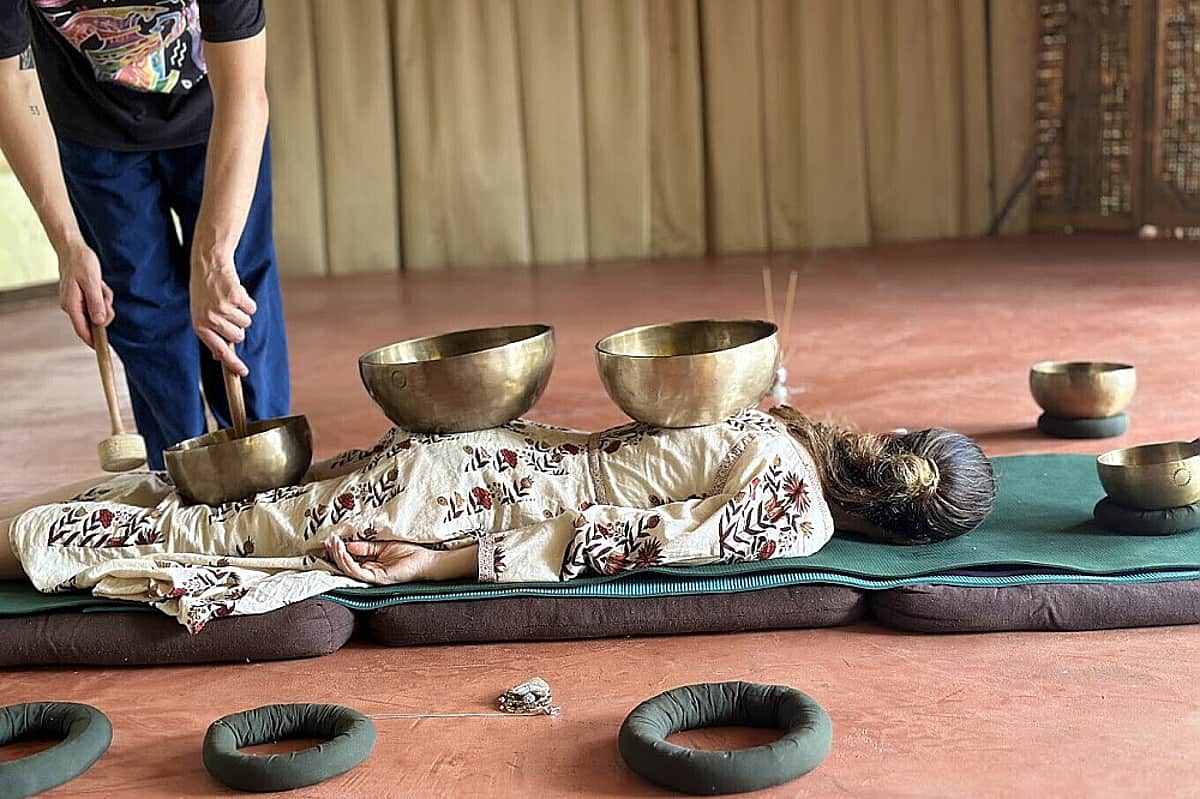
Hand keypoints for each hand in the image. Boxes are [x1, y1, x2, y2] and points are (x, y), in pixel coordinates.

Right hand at [57, 241, 112, 346]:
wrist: (72, 248)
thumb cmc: (81, 263)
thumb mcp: (92, 282)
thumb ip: (96, 303)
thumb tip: (100, 322)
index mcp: (71, 305)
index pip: (82, 330)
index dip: (92, 341)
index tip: (102, 349)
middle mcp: (71, 306)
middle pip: (93, 321)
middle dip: (104, 309)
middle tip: (104, 294)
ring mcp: (76, 302)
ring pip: (97, 310)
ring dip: (103, 300)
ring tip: (100, 285)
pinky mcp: (81, 297)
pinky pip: (96, 302)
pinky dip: (101, 295)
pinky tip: (99, 284)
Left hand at [189, 256, 255, 376]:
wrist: (208, 265)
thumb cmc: (204, 291)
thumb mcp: (199, 314)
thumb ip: (209, 334)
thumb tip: (218, 356)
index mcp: (199, 326)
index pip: (219, 351)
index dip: (233, 363)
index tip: (243, 372)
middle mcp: (210, 319)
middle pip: (238, 337)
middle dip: (238, 328)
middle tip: (230, 314)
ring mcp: (223, 308)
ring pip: (246, 323)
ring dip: (242, 313)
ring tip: (230, 301)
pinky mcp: (235, 297)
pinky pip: (252, 309)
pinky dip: (248, 302)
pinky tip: (236, 293)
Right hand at [324, 535, 440, 584]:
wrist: (426, 561)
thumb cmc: (409, 553)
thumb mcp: (383, 545)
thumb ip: (366, 546)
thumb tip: (348, 543)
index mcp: (370, 566)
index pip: (349, 560)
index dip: (338, 550)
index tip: (331, 538)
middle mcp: (369, 573)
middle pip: (345, 566)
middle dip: (335, 552)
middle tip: (328, 539)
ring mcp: (372, 577)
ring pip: (348, 569)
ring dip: (339, 555)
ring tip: (334, 542)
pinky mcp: (377, 578)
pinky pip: (357, 571)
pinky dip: (348, 560)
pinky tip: (343, 549)